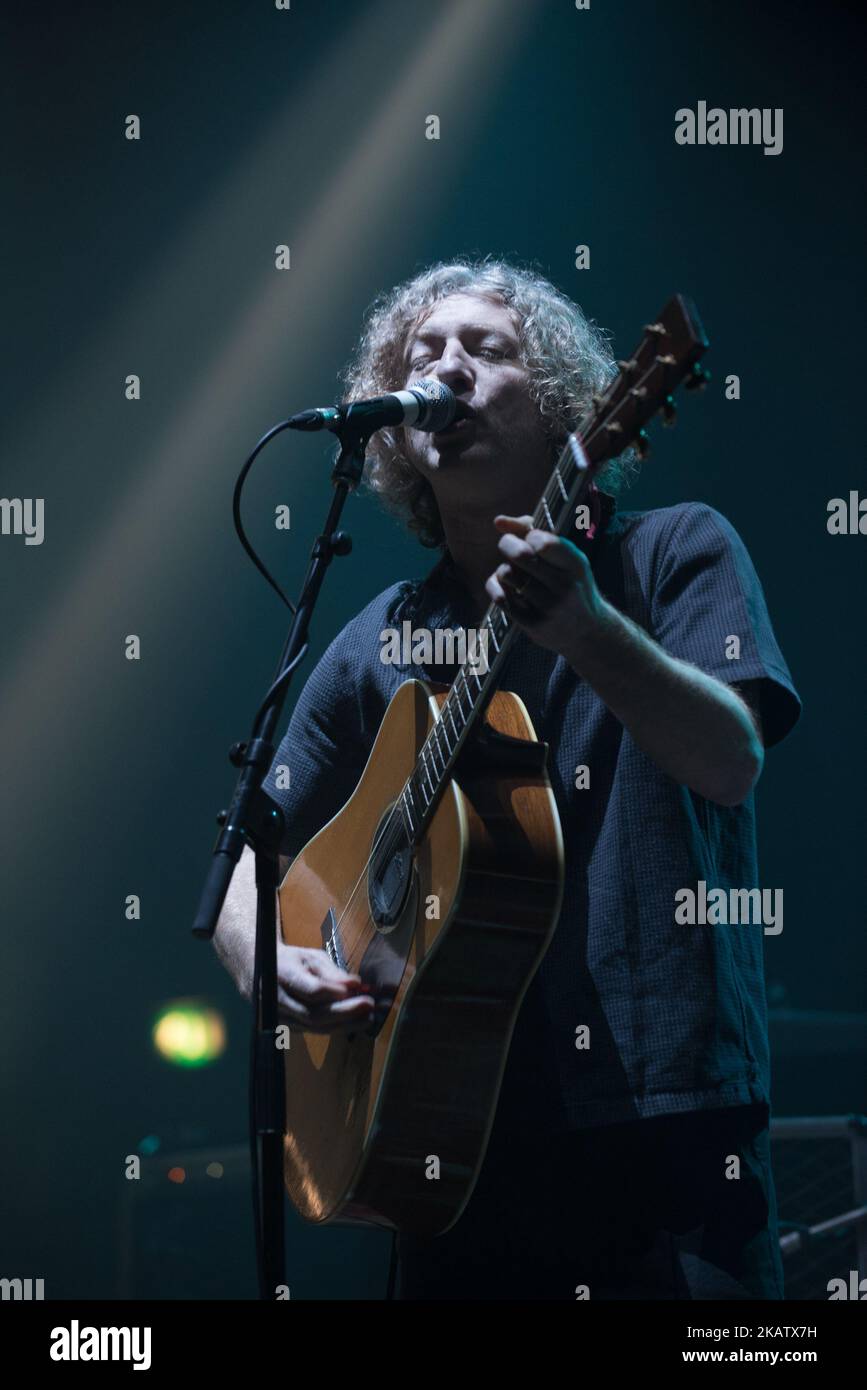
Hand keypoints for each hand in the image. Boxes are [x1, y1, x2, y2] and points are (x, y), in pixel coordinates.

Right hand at [276, 943, 375, 1033]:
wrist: (259, 970)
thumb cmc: (291, 960)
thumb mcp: (310, 957)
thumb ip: (331, 972)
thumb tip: (354, 984)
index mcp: (282, 975)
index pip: (311, 990)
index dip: (336, 992)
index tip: (358, 988)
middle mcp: (276, 1000)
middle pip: (314, 1015)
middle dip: (345, 1012)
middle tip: (369, 1004)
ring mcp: (279, 1018)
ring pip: (315, 1027)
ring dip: (345, 1024)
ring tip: (368, 1017)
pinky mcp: (287, 1028)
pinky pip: (314, 1030)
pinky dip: (336, 1026)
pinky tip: (354, 1021)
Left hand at [485, 514, 609, 660]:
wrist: (587, 631)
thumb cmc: (570, 584)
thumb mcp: (566, 557)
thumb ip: (534, 532)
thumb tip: (498, 521)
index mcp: (576, 564)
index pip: (542, 541)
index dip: (527, 535)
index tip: (530, 539)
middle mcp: (565, 586)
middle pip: (520, 555)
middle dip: (507, 544)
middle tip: (509, 547)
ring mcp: (549, 607)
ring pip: (507, 574)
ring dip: (504, 569)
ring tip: (513, 573)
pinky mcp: (533, 624)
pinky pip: (500, 598)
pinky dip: (496, 587)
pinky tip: (506, 588)